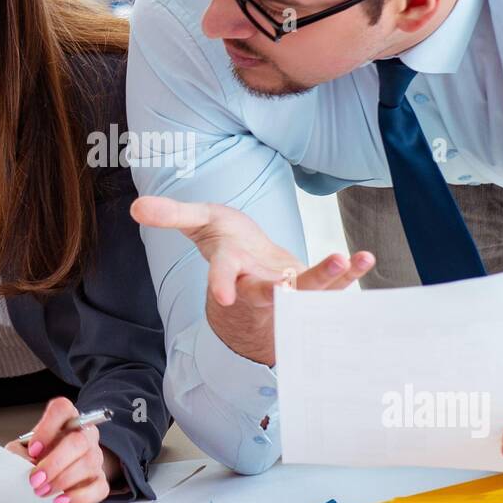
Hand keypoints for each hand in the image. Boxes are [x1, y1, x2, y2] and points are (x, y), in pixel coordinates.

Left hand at [3, 397, 119, 502]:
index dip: (47, 427)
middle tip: (35, 479)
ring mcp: (96, 456)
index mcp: (66, 419)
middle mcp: (85, 433)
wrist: (55, 471)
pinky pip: (98, 488)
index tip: (33, 449)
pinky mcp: (100, 479)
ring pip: (87, 464)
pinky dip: (78, 497)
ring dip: (62, 481)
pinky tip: (60, 501)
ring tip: (42, 491)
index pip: (62, 409)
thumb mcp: (22, 448)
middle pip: (78, 441)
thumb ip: (18, 452)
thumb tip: (26, 464)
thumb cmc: (39, 456)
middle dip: (54, 463)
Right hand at [131, 194, 373, 364]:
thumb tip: (136, 207)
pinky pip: (333, 285)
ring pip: (306, 292)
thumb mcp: (197, 225)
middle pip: (269, 292)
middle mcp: (260, 286)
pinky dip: (350, 273)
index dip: (222, 284)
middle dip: (279, 291)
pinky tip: (365, 259)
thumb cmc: (227, 246)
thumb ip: (170, 216)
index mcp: (231, 271)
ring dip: (325, 278)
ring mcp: (289, 292)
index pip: (223, 277)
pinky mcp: (311, 290)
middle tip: (287, 286)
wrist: (251, 278)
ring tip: (341, 260)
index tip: (222, 295)